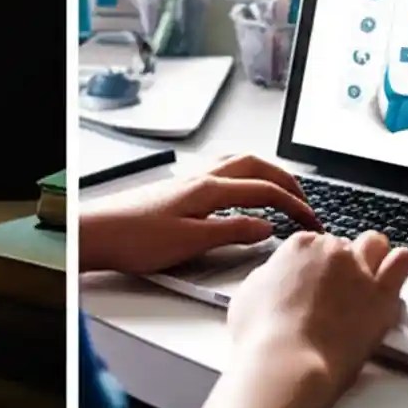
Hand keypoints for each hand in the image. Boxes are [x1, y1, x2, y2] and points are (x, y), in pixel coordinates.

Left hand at [79, 154, 319, 274]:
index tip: (311, 221)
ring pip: (239, 164)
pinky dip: (243, 178)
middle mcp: (201, 178)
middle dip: (286, 181)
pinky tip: (239, 196)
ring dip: (265, 174)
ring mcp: (188, 180)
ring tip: (280, 192)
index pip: (265, 190)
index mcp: (209, 189)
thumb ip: (232, 232)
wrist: (96, 233)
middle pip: (256, 167)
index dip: (294, 205)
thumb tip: (267, 227)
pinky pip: (222, 173)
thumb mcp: (191, 242)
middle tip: (305, 202)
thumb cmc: (134, 239)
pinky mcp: (178, 190)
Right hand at [228, 231, 407, 398]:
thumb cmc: (262, 335)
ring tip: (366, 276)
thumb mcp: (248, 294)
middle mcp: (332, 252)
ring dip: (371, 256)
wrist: (287, 363)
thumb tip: (277, 279)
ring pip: (375, 244)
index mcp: (299, 247)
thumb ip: (270, 277)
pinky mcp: (383, 296)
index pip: (314, 243)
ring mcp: (360, 271)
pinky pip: (403, 262)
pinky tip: (395, 273)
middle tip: (335, 288)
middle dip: (340, 263)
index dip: (313, 264)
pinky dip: (400, 263)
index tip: (312, 281)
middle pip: (344, 245)